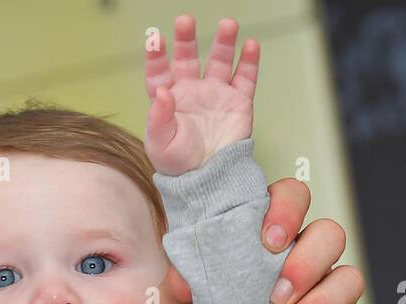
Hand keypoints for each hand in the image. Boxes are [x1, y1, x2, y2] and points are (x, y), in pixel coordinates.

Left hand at [144, 15, 258, 175]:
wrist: (208, 180)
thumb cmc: (179, 165)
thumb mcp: (161, 144)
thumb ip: (159, 118)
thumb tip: (161, 92)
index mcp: (168, 101)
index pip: (159, 73)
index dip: (156, 56)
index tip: (154, 39)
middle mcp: (191, 92)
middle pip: (187, 58)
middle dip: (186, 40)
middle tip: (185, 20)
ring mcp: (215, 94)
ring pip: (219, 61)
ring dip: (223, 42)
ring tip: (227, 24)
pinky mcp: (238, 102)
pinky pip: (245, 77)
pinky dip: (249, 61)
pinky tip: (250, 44)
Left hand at [156, 180, 363, 303]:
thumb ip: (178, 287)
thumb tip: (185, 280)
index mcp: (267, 241)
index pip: (291, 198)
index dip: (287, 208)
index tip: (268, 240)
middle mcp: (304, 262)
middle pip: (330, 234)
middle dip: (307, 261)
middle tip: (275, 295)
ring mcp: (325, 298)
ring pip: (350, 280)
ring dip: (322, 303)